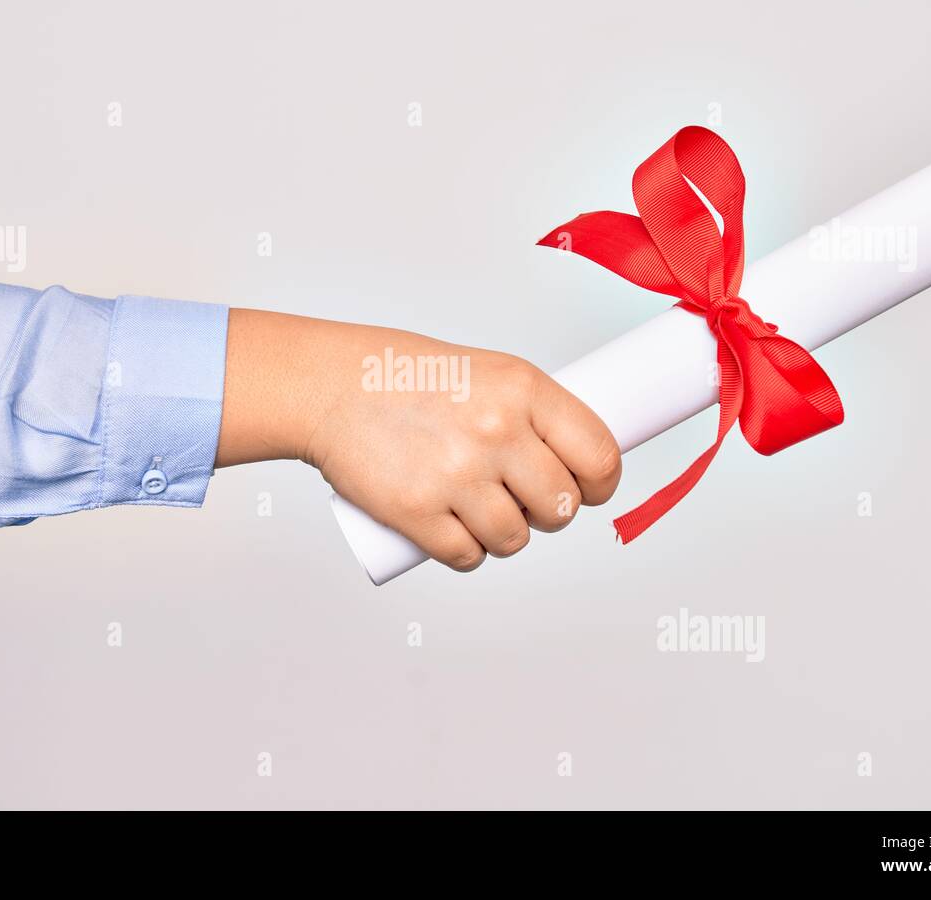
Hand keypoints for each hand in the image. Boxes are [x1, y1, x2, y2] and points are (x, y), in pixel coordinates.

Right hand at [216, 309, 621, 570]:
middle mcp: (495, 431)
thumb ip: (531, 414)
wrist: (331, 387)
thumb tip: (578, 463)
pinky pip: (467, 557)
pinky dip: (464, 551)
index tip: (588, 488)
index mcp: (522, 389)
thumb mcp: (487, 372)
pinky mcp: (416, 512)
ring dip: (505, 536)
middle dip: (548, 512)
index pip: (599, 455)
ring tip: (480, 511)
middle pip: (561, 506)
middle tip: (523, 499)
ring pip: (515, 539)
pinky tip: (452, 530)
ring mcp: (456, 475)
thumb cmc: (410, 379)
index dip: (599, 484)